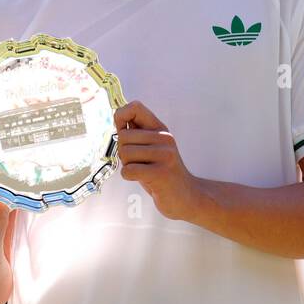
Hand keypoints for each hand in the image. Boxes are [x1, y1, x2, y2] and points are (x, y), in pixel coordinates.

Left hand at [115, 100, 199, 221]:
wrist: (186, 196)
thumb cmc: (161, 173)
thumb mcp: (151, 148)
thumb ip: (136, 133)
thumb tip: (117, 115)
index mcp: (160, 129)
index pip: (135, 107)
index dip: (121, 116)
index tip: (121, 130)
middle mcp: (164, 138)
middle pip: (123, 136)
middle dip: (123, 153)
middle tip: (138, 162)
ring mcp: (164, 155)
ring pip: (125, 153)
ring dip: (127, 166)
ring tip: (143, 171)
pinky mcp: (161, 173)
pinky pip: (128, 170)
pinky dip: (129, 177)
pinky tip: (143, 179)